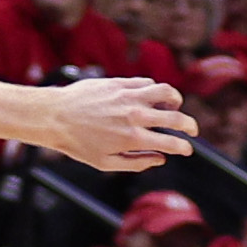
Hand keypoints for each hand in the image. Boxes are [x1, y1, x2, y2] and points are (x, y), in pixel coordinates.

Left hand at [51, 77, 195, 171]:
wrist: (54, 116)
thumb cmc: (77, 143)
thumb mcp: (104, 162)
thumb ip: (135, 163)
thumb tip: (160, 160)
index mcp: (132, 138)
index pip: (171, 142)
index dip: (184, 147)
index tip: (188, 149)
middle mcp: (135, 115)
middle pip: (176, 117)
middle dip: (190, 126)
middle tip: (191, 130)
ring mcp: (129, 96)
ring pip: (166, 92)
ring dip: (176, 100)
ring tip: (174, 106)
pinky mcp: (121, 82)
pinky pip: (147, 83)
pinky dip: (155, 91)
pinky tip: (151, 97)